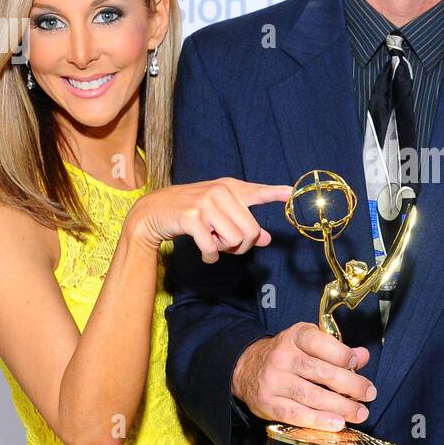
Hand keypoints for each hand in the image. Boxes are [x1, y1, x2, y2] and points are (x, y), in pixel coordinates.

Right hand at [129, 178, 290, 260]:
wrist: (153, 211)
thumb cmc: (190, 212)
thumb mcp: (219, 214)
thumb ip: (242, 223)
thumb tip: (266, 239)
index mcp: (229, 187)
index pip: (257, 192)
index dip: (275, 193)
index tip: (290, 193)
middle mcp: (220, 192)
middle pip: (251, 231)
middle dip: (241, 246)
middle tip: (226, 245)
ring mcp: (205, 204)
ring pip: (235, 240)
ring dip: (224, 250)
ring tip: (212, 243)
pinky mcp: (192, 218)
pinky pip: (213, 248)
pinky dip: (210, 257)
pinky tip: (205, 254)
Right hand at [233, 323, 374, 430]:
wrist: (246, 368)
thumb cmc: (287, 354)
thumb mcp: (308, 343)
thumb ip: (336, 349)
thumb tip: (363, 356)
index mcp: (295, 336)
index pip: (321, 343)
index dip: (343, 354)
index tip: (358, 364)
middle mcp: (283, 357)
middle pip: (321, 373)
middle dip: (350, 385)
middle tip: (369, 394)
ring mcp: (273, 381)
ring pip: (312, 396)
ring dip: (340, 406)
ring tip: (359, 413)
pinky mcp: (268, 403)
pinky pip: (296, 414)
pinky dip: (318, 420)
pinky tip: (336, 423)